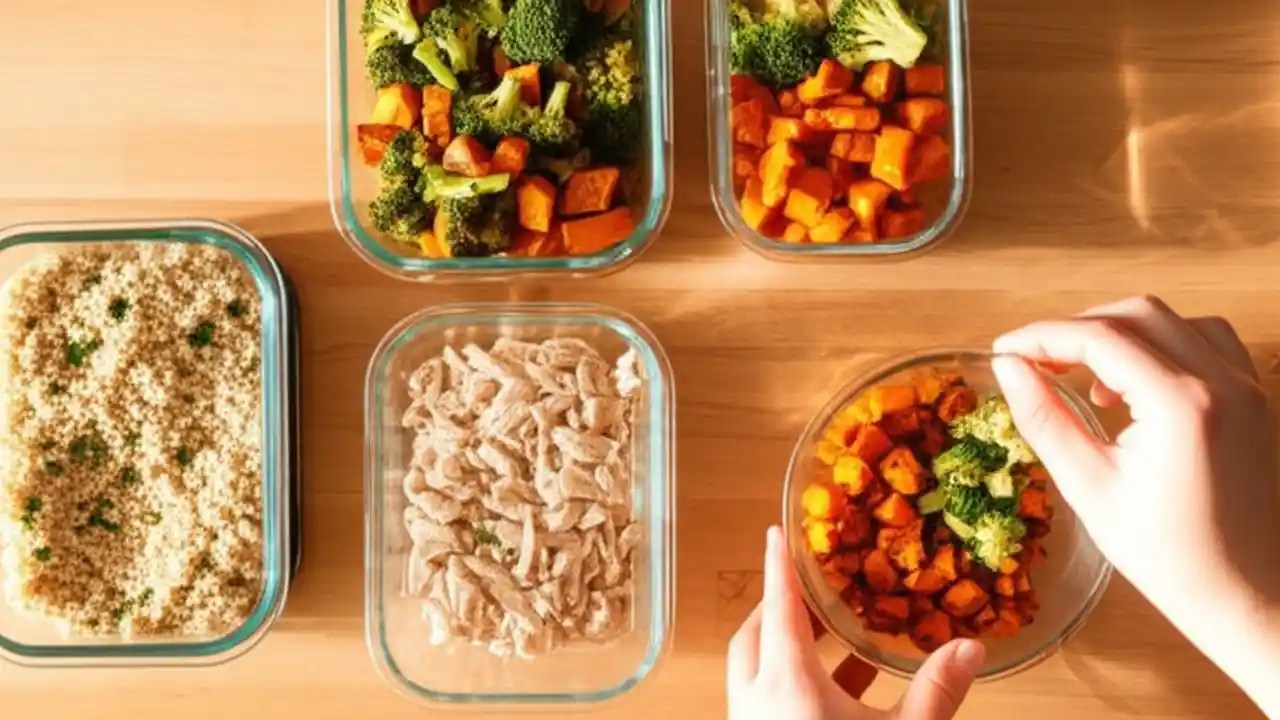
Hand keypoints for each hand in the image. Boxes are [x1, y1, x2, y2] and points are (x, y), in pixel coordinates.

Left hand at [727, 526, 984, 719]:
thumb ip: (936, 693)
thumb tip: (971, 648)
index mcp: (785, 685)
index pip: (779, 606)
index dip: (781, 565)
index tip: (777, 530)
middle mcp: (754, 702)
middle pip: (755, 635)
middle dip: (780, 606)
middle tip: (814, 587)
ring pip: (756, 671)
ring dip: (789, 648)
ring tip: (838, 635)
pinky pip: (766, 702)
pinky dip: (795, 685)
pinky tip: (843, 694)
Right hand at [992, 296, 1279, 715]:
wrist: (1250, 596)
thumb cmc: (1171, 557)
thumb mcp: (1090, 488)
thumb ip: (1044, 419)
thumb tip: (1008, 368)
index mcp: (1182, 405)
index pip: (1099, 338)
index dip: (1041, 336)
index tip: (1003, 350)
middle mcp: (1223, 382)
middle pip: (1137, 314)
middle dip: (1078, 329)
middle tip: (1036, 362)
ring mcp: (1249, 388)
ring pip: (1175, 321)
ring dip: (1122, 333)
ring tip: (1087, 380)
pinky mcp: (1258, 400)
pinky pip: (1209, 341)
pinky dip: (1164, 346)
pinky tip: (1138, 387)